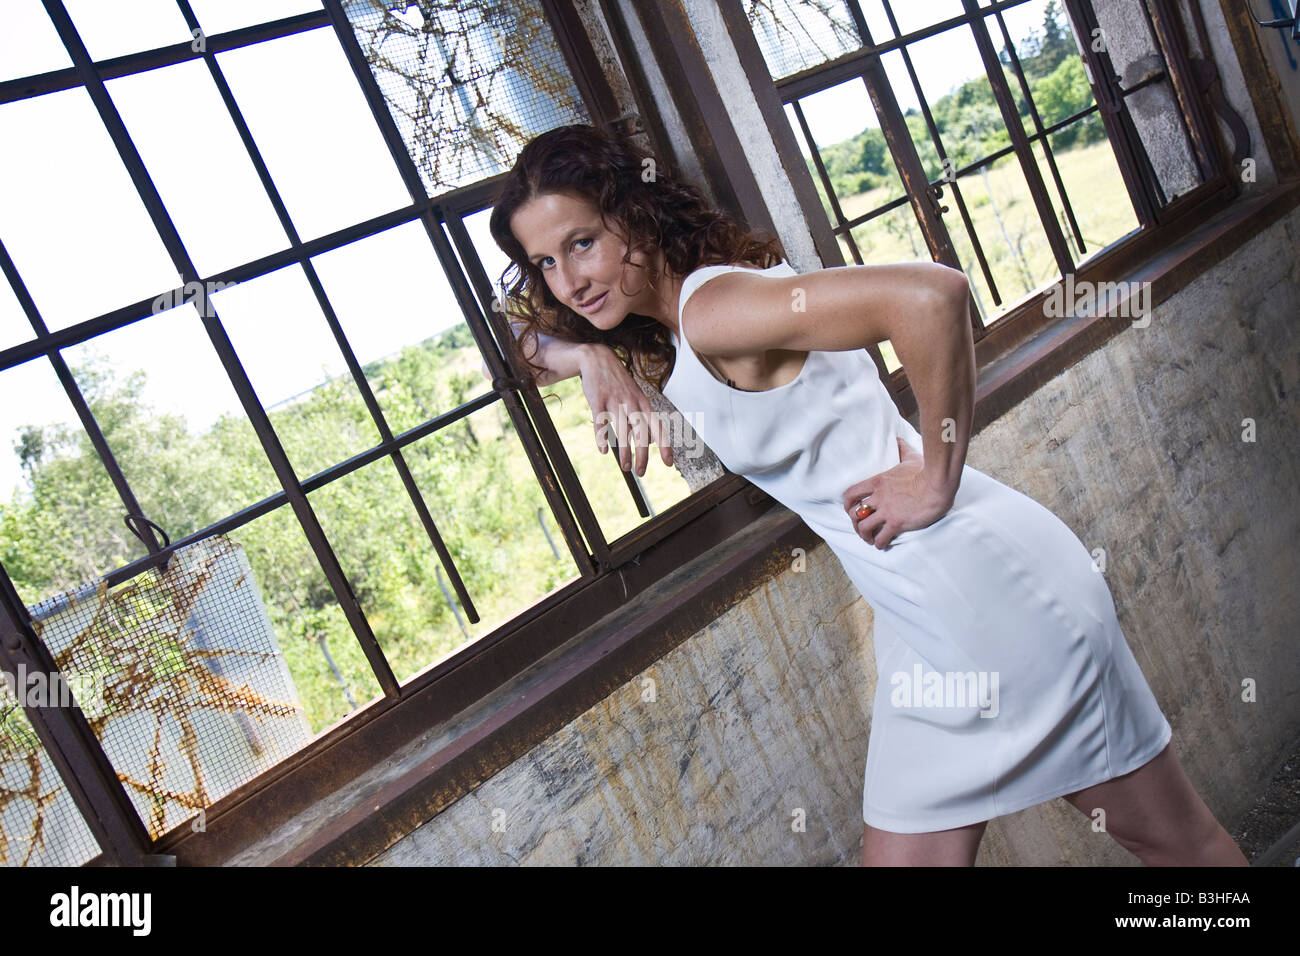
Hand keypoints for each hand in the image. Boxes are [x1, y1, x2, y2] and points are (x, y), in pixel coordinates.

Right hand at [578, 346, 673, 475]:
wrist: (598, 359)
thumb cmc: (619, 383)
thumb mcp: (636, 396)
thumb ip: (643, 417)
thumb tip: (649, 441)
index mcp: (643, 404)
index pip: (657, 427)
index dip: (664, 445)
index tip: (668, 463)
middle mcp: (632, 403)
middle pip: (640, 433)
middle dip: (642, 455)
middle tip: (641, 473)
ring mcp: (615, 401)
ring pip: (622, 431)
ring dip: (624, 452)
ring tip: (626, 467)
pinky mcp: (598, 401)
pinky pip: (601, 423)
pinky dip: (602, 438)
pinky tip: (604, 450)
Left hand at [840, 437, 954, 549]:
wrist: (938, 484)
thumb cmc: (926, 470)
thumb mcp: (911, 457)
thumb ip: (902, 449)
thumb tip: (899, 439)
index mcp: (878, 482)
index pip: (851, 494)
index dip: (847, 505)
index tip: (850, 510)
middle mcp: (879, 497)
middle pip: (855, 513)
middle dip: (855, 523)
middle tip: (861, 528)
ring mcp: (887, 511)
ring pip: (864, 527)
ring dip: (865, 536)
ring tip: (870, 539)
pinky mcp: (897, 522)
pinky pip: (881, 537)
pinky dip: (879, 543)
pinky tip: (882, 544)